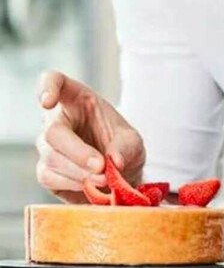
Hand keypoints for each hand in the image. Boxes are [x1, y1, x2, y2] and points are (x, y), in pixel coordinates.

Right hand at [35, 71, 144, 201]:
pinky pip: (49, 177)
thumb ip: (126, 148)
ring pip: (51, 157)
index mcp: (76, 99)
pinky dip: (72, 184)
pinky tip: (90, 186)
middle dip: (78, 152)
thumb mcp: (134, 143)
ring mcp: (48, 146)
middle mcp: (57, 120)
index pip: (53, 81)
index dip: (46, 87)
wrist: (123, 175)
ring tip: (104, 179)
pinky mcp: (46, 170)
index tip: (47, 102)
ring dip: (78, 171)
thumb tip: (114, 162)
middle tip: (102, 167)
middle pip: (53, 132)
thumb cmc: (124, 148)